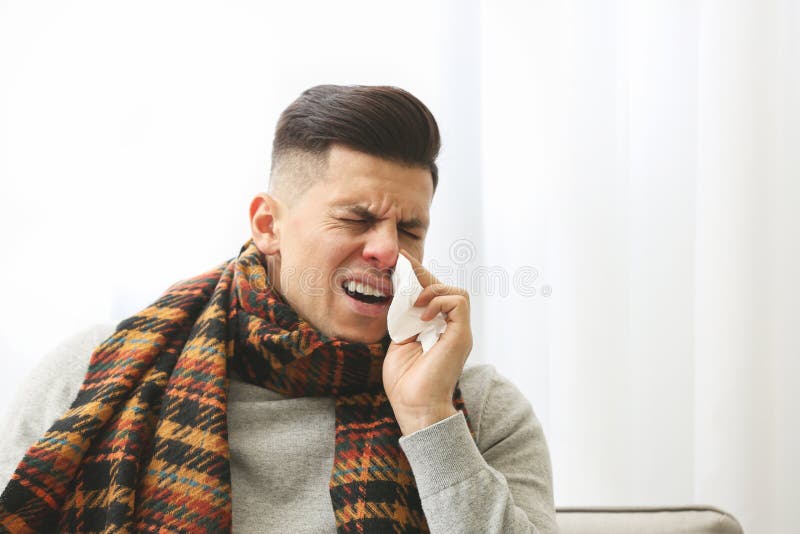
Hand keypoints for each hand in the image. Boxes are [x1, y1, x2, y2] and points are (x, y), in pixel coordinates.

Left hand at [383, 249, 472, 434]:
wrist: (415, 407)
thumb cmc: (405, 382)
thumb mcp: (399, 341)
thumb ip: (404, 320)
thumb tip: (400, 297)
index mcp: (438, 330)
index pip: (434, 295)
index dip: (419, 277)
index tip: (401, 261)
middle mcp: (452, 329)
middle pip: (446, 288)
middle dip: (424, 275)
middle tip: (403, 265)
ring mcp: (459, 332)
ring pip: (457, 292)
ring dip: (433, 290)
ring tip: (415, 303)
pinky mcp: (461, 335)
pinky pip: (458, 302)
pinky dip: (438, 302)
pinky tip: (422, 315)